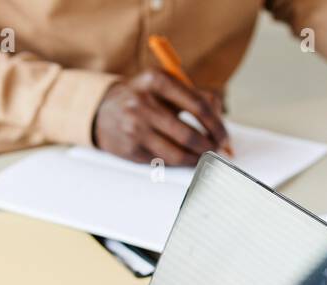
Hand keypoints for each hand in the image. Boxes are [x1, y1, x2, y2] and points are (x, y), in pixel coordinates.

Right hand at [93, 69, 230, 165]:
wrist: (103, 110)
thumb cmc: (144, 98)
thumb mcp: (165, 85)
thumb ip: (195, 95)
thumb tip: (220, 118)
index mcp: (156, 80)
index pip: (198, 106)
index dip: (216, 125)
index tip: (223, 136)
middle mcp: (143, 103)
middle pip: (189, 135)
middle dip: (208, 147)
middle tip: (215, 150)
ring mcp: (134, 128)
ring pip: (177, 154)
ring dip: (195, 160)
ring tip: (203, 157)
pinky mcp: (130, 149)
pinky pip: (162, 162)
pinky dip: (177, 162)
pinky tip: (183, 158)